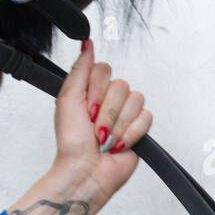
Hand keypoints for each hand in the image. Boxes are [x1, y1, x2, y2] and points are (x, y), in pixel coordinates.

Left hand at [51, 38, 151, 198]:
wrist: (85, 170)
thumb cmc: (71, 141)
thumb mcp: (68, 99)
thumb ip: (80, 69)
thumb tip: (86, 43)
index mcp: (90, 89)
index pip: (104, 69)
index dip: (96, 90)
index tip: (86, 107)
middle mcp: (108, 99)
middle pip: (121, 85)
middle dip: (106, 111)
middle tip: (94, 126)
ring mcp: (125, 113)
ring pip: (135, 100)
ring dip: (117, 124)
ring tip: (105, 137)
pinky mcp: (140, 128)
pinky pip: (146, 117)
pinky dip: (131, 133)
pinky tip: (118, 143)